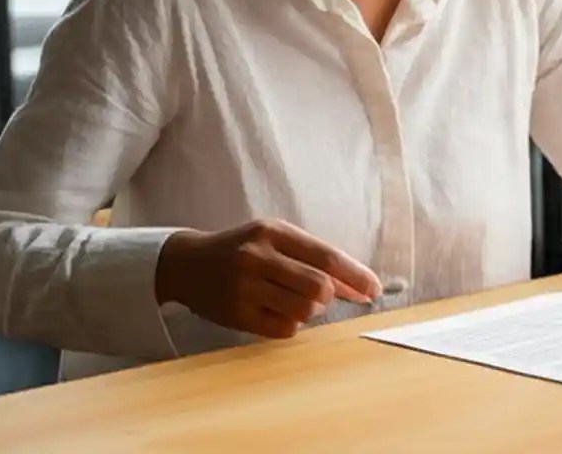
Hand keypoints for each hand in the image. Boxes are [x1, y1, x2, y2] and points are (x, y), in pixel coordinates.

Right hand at [155, 219, 382, 339]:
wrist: (186, 264)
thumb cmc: (242, 249)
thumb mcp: (274, 239)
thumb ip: (313, 257)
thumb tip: (359, 285)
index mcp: (273, 232)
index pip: (326, 256)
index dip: (356, 275)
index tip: (375, 289)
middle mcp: (257, 257)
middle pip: (318, 287)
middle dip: (330, 295)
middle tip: (324, 295)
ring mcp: (244, 288)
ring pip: (304, 310)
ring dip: (311, 310)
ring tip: (293, 299)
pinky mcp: (236, 315)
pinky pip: (284, 329)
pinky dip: (291, 324)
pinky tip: (277, 311)